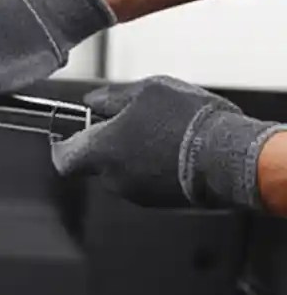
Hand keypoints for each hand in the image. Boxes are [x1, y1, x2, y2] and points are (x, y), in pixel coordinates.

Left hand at [54, 76, 283, 208]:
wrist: (232, 157)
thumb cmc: (188, 121)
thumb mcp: (147, 91)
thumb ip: (111, 98)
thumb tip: (91, 102)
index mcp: (101, 151)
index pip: (63, 159)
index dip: (63, 145)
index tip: (68, 132)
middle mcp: (113, 178)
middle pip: (95, 163)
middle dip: (105, 144)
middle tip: (126, 123)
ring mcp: (137, 193)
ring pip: (121, 172)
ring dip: (130, 155)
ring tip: (159, 132)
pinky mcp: (160, 202)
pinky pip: (144, 181)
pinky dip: (150, 167)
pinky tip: (172, 149)